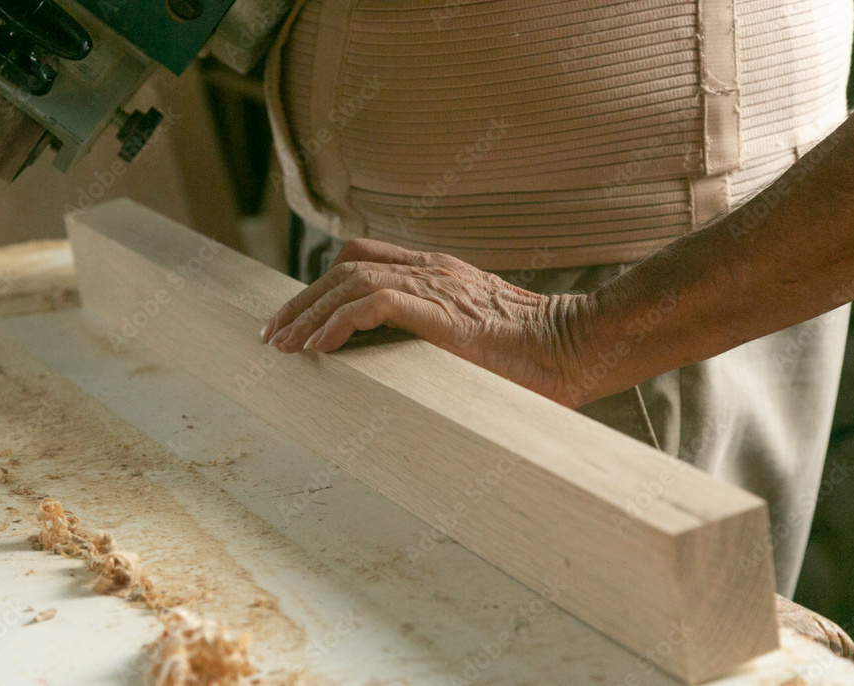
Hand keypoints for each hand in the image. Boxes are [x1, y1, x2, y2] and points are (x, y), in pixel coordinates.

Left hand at [260, 239, 591, 405]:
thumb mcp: (477, 339)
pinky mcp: (443, 310)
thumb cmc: (536, 353)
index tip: (298, 321)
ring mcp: (437, 286)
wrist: (578, 345)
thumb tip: (408, 369)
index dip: (322, 286)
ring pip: (351, 281)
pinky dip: (340, 321)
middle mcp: (431, 270)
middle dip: (302, 300)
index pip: (363, 258)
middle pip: (345, 266)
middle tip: (275, 335)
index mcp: (438, 273)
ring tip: (285, 345)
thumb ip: (442, 338)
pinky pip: (374, 304)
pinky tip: (320, 347)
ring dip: (310, 314)